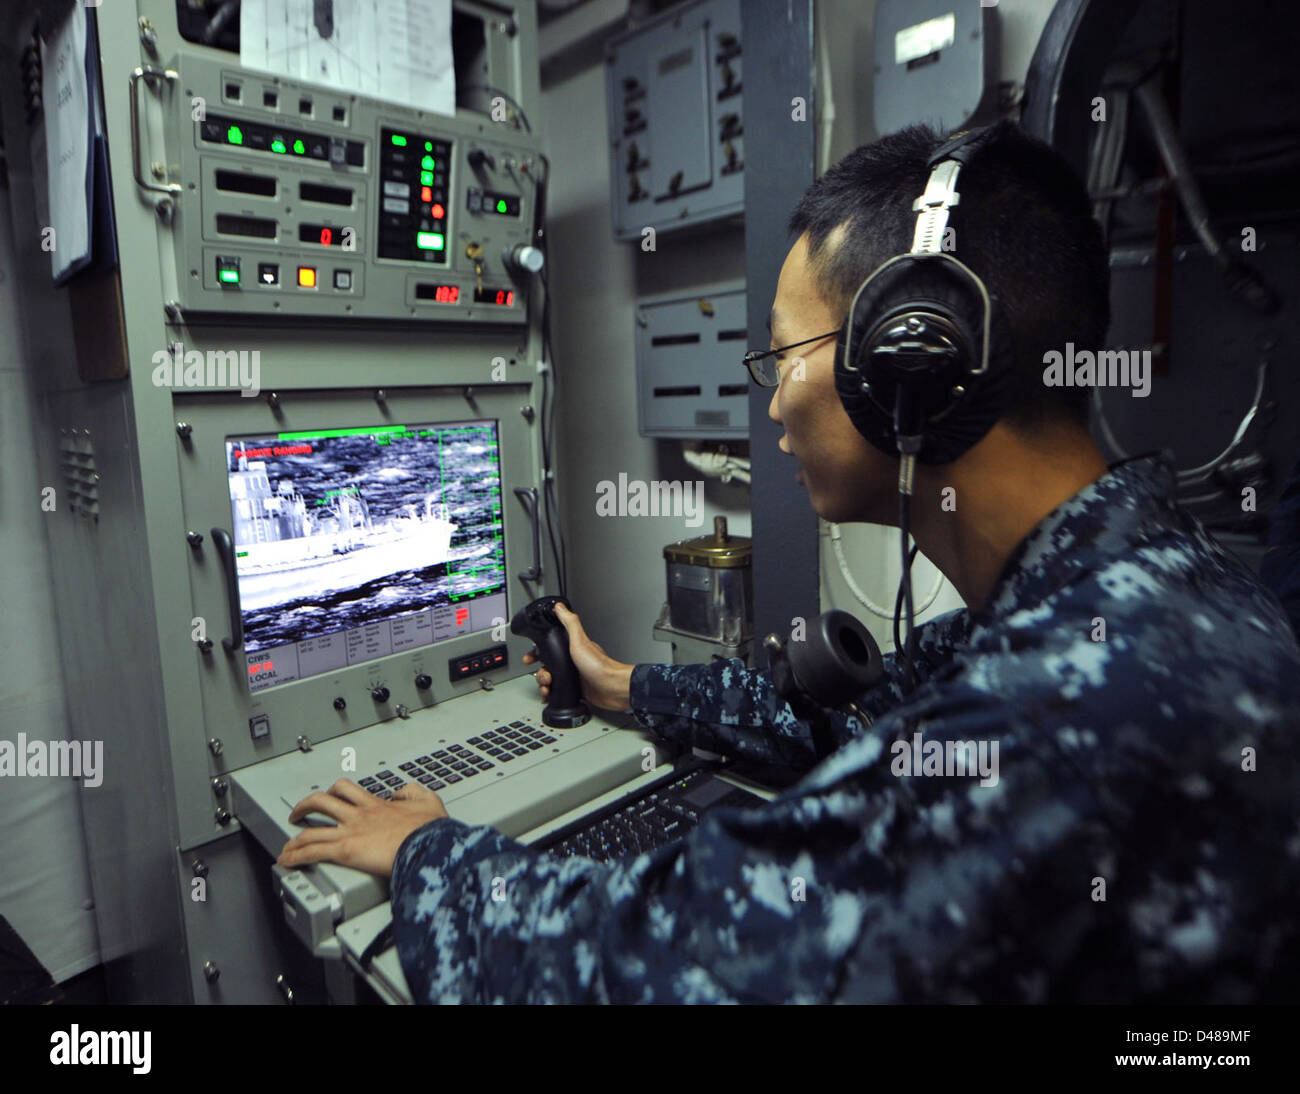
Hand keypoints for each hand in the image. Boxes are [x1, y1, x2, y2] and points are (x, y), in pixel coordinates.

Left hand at [277, 779, 448, 877]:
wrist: (429, 843)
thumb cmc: (430, 829)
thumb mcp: (428, 801)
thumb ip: (412, 793)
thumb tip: (401, 793)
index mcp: (377, 804)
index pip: (348, 791)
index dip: (334, 793)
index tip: (329, 798)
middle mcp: (359, 814)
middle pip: (322, 801)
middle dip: (306, 806)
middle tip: (300, 813)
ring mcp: (350, 831)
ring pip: (312, 827)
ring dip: (295, 836)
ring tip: (287, 845)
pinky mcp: (345, 849)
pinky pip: (313, 851)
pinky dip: (295, 856)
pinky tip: (287, 861)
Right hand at [522, 602, 633, 712]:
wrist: (611, 688)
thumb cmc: (599, 665)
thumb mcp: (580, 641)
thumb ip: (570, 623)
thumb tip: (560, 607)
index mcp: (572, 648)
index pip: (549, 647)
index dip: (537, 652)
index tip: (529, 657)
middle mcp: (572, 662)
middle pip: (547, 666)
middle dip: (541, 672)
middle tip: (544, 676)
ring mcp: (573, 676)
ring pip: (550, 680)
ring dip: (544, 684)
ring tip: (548, 687)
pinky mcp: (575, 690)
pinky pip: (557, 692)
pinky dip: (551, 694)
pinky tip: (551, 695)